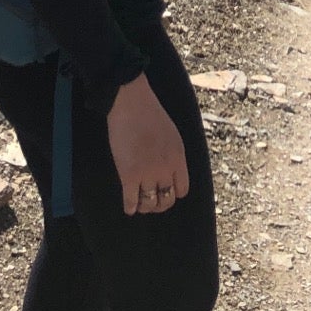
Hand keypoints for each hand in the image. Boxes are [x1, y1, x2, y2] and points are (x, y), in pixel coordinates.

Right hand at [107, 73, 189, 214]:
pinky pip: (131, 201)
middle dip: (159, 203)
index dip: (173, 192)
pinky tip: (128, 206)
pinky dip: (130, 207)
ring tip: (139, 203)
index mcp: (178, 158)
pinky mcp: (129, 175)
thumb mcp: (172, 135)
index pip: (182, 189)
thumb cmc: (150, 114)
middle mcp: (166, 169)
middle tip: (151, 201)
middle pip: (167, 200)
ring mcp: (147, 173)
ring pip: (150, 204)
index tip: (165, 190)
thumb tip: (168, 172)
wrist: (132, 103)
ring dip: (144, 207)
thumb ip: (172, 155)